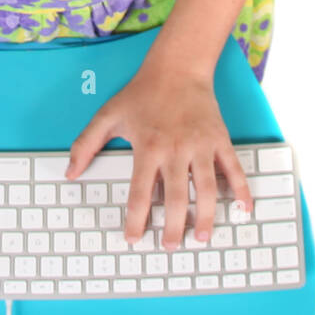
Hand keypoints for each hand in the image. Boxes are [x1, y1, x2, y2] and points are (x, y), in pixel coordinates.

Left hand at [64, 61, 253, 252]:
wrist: (177, 68)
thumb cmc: (142, 93)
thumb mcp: (108, 115)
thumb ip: (86, 144)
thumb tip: (70, 172)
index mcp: (148, 148)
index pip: (140, 193)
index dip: (135, 220)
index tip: (133, 239)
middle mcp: (176, 150)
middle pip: (176, 197)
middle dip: (174, 227)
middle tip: (171, 247)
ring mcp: (201, 145)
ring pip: (207, 188)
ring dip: (206, 216)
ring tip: (201, 237)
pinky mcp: (219, 140)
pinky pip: (233, 168)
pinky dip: (242, 189)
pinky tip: (245, 209)